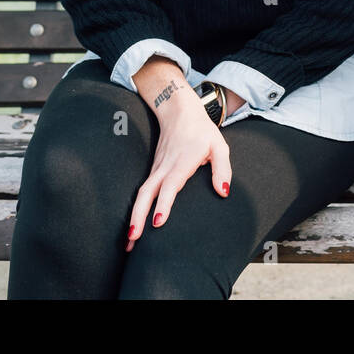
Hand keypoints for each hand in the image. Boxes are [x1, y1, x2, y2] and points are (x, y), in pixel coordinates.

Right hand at [126, 70, 232, 251]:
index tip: (157, 222)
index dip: (163, 204)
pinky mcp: (153, 170)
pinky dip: (137, 208)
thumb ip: (223, 169)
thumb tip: (223, 192)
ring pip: (141, 194)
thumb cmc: (202, 131)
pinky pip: (143, 191)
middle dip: (138, 216)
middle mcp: (165, 167)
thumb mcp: (219, 146)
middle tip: (133, 238)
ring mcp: (156, 168)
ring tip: (129, 242)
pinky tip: (135, 225)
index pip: (170, 185)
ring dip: (134, 216)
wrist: (179, 111)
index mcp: (182, 162)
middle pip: (147, 193)